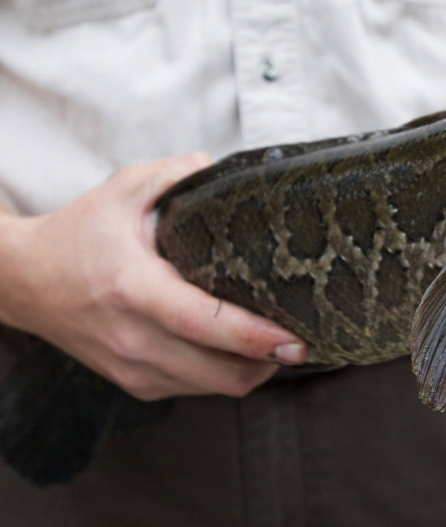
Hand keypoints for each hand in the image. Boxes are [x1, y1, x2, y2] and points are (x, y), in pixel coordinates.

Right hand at [0, 153, 307, 399]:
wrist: (25, 282)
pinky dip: (224, 375)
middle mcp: (134, 337)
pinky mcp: (136, 384)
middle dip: (271, 362)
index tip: (294, 338)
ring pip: (215, 388)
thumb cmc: (79, 234)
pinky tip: (237, 349)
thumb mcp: (125, 188)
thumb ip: (180, 173)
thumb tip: (228, 171)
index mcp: (134, 288)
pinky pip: (196, 390)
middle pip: (222, 373)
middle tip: (302, 339)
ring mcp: (134, 368)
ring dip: (252, 371)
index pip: (203, 324)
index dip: (254, 336)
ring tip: (275, 343)